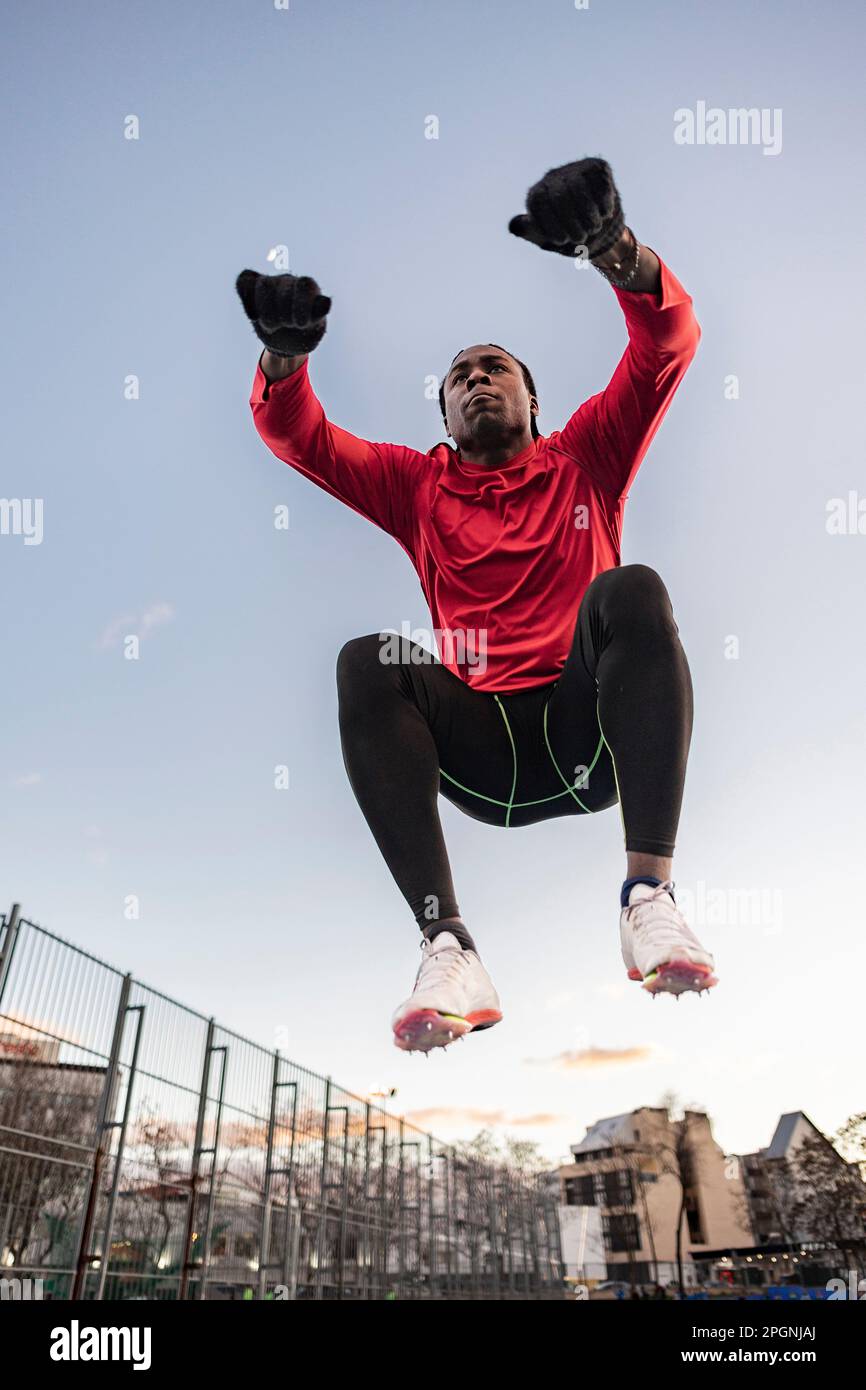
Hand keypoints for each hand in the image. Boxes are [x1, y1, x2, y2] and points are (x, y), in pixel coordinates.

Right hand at [235, 270, 331, 356]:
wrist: (288, 344)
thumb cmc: (304, 335)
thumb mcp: (315, 329)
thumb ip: (317, 314)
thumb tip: (327, 301)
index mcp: (309, 288)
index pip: (304, 285)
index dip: (301, 305)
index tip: (301, 324)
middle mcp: (290, 281)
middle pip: (282, 285)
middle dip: (283, 314)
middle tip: (288, 326)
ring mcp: (271, 283)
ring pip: (263, 284)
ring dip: (266, 312)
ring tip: (272, 326)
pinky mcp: (253, 288)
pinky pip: (244, 281)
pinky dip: (246, 298)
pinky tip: (254, 317)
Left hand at [508, 157, 624, 259]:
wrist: (595, 228)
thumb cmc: (566, 234)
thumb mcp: (544, 237)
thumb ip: (529, 231)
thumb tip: (515, 225)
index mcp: (537, 193)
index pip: (538, 202)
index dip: (550, 224)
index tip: (561, 240)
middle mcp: (554, 177)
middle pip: (560, 195)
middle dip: (572, 222)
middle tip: (579, 238)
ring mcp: (576, 169)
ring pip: (580, 188)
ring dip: (589, 214)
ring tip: (593, 228)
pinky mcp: (597, 168)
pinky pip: (600, 184)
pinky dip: (604, 204)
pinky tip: (604, 214)